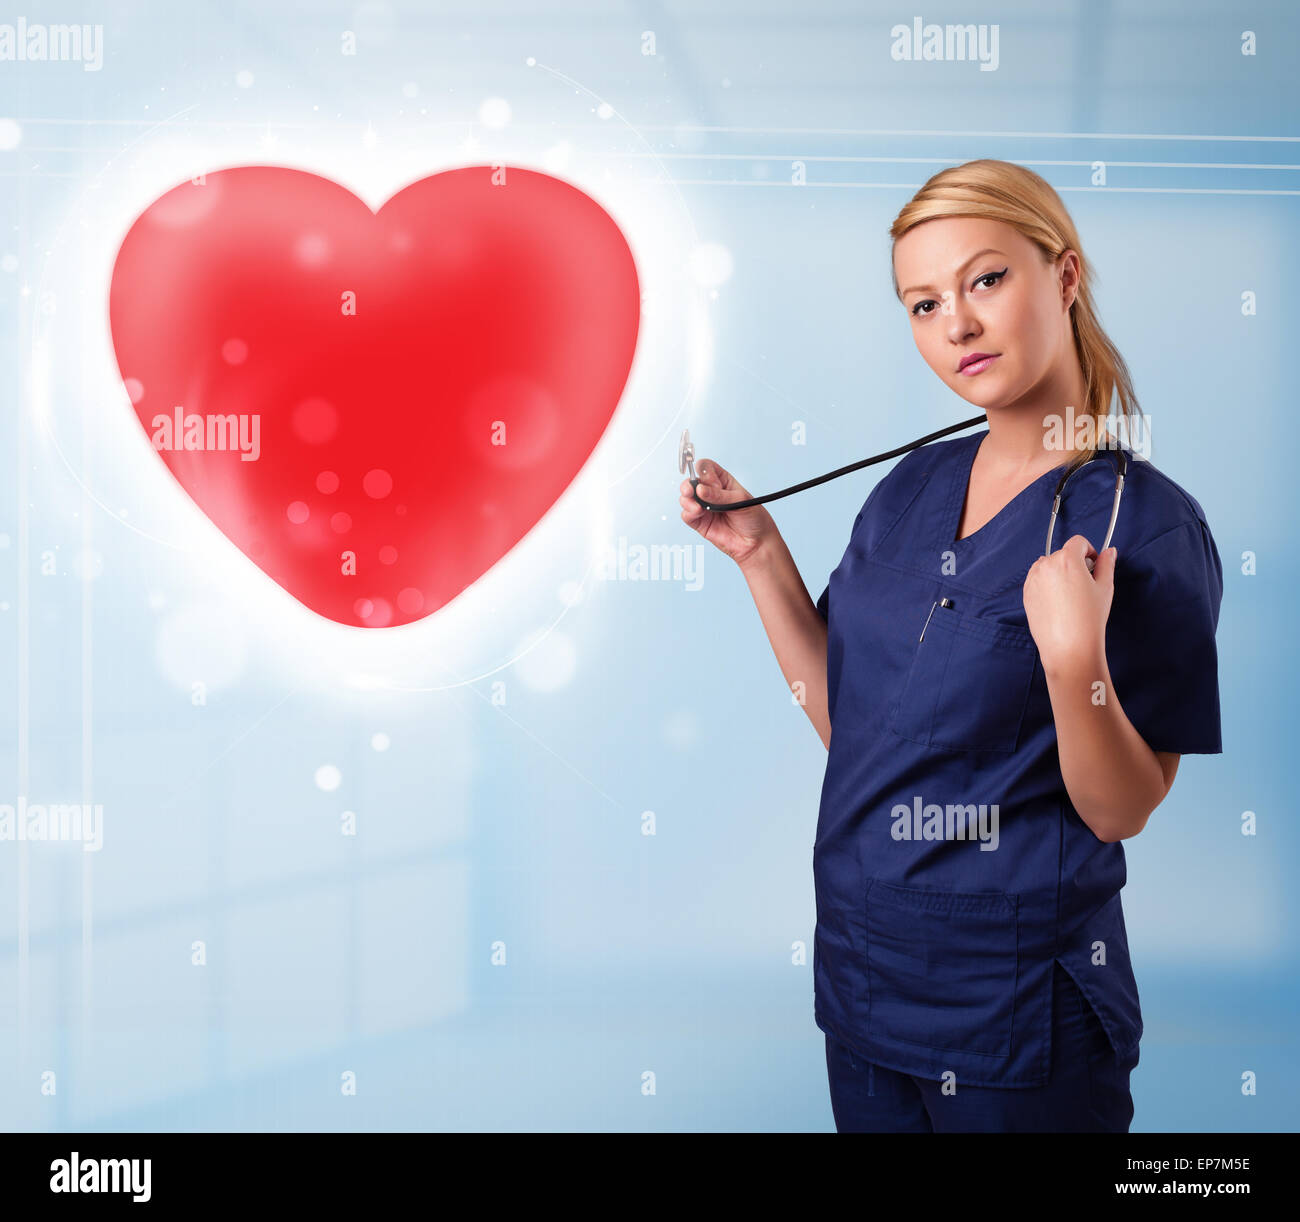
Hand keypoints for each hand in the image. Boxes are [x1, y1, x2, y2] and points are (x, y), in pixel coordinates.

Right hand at [678, 458, 776, 567]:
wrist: (756, 542)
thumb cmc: (753, 517)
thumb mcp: (740, 500)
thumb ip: (719, 495)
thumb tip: (700, 490)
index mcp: (722, 481)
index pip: (706, 468)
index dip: (705, 472)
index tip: (714, 483)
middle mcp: (710, 492)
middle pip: (691, 481)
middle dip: (688, 485)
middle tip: (691, 490)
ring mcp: (704, 507)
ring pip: (686, 498)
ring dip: (687, 500)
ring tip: (699, 508)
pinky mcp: (700, 523)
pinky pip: (686, 515)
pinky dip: (688, 512)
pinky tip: (698, 513)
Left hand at [1022, 534, 1116, 675]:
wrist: (1069, 646)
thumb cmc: (1089, 618)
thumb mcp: (1105, 588)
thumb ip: (1107, 564)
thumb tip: (1109, 552)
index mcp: (1067, 560)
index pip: (1077, 542)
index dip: (1089, 551)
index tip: (1093, 564)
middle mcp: (1046, 566)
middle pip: (1062, 554)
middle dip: (1074, 563)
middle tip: (1084, 584)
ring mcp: (1033, 579)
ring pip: (1048, 565)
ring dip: (1059, 572)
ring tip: (1070, 595)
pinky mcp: (1026, 593)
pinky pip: (1037, 579)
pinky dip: (1047, 584)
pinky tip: (1058, 602)